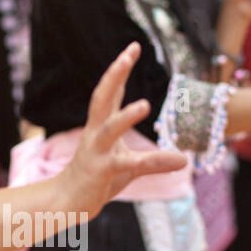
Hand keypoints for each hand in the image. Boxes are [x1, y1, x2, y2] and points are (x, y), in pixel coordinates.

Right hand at [54, 42, 186, 219]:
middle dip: (114, 74)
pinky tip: (178, 159)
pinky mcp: (101, 171)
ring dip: (125, 116)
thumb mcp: (127, 166)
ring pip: (109, 128)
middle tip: (128, 53)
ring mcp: (96, 151)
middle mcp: (94, 133)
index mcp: (98, 126)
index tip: (134, 47)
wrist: (66, 204)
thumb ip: (154, 159)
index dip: (120, 70)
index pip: (109, 92)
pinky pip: (129, 164)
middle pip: (101, 97)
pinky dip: (154, 161)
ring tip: (145, 104)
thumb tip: (184, 158)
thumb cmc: (95, 180)